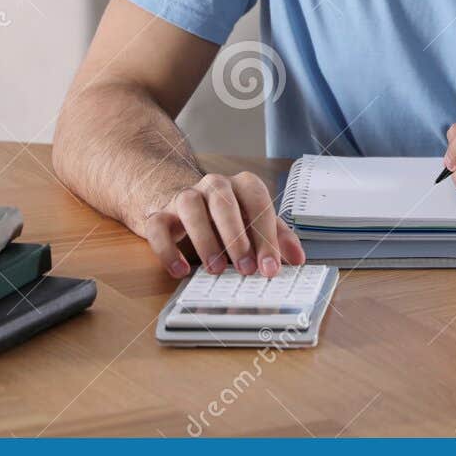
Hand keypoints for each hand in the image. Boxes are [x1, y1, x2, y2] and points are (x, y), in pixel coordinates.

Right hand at [135, 171, 305, 278]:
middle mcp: (213, 185)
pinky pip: (158, 226)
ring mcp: (184, 197)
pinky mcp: (160, 214)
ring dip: (204, 239)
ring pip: (190, 206)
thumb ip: (277, 237)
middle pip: (224, 202)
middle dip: (236, 237)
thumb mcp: (256, 222)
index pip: (257, 202)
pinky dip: (167, 249)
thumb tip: (298, 259)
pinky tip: (180, 270)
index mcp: (241, 185)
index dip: (265, 235)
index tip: (270, 267)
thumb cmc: (227, 215)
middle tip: (246, 269)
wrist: (183, 203)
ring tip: (216, 269)